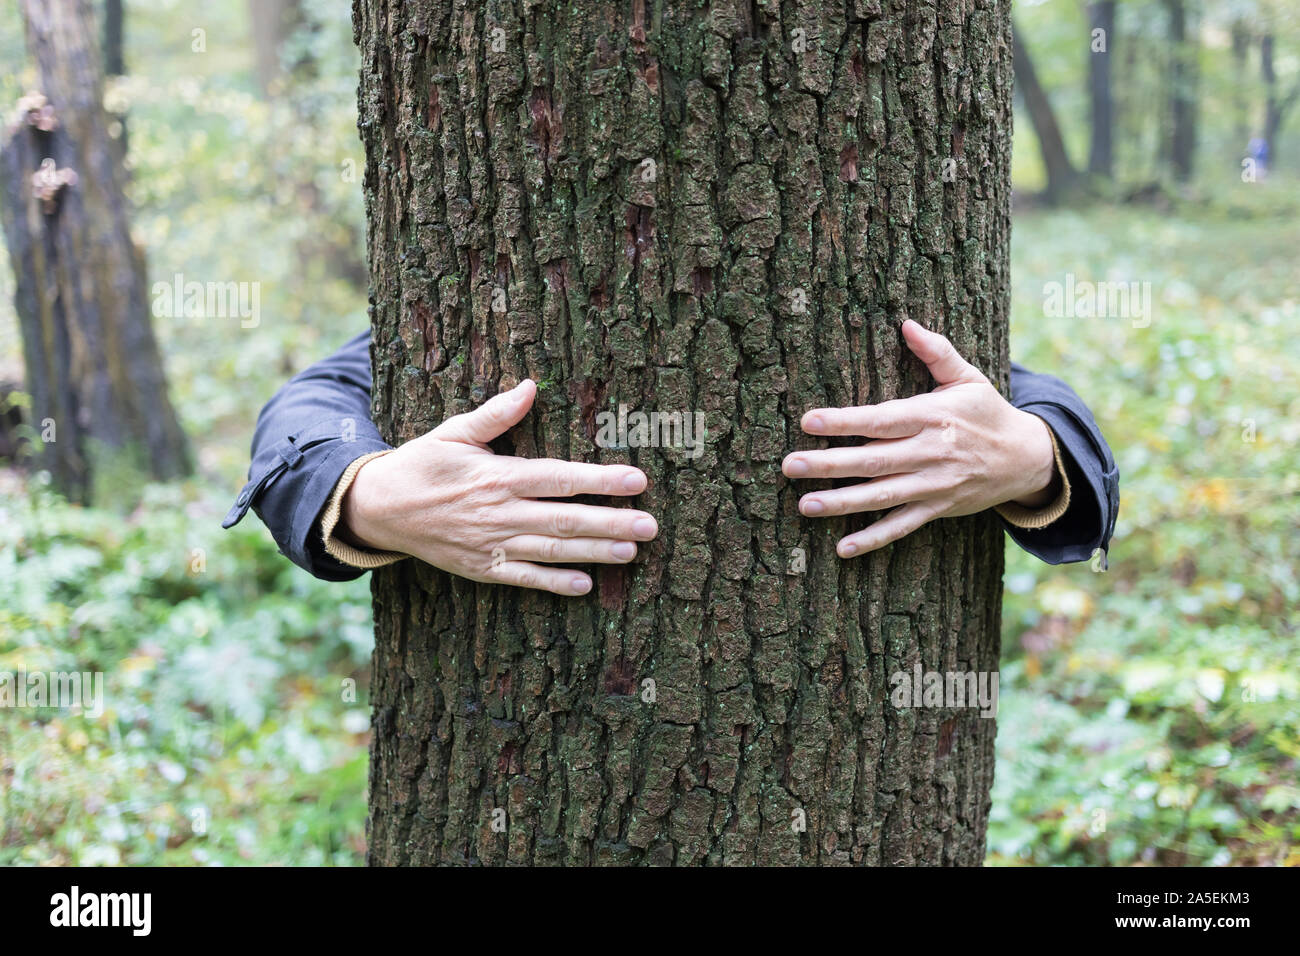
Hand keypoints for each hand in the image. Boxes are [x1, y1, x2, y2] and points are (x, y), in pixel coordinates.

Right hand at [338, 379, 657, 595]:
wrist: (378, 509)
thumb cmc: (422, 464)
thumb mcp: (454, 432)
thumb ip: (496, 415)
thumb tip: (530, 386)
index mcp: (498, 476)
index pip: (559, 478)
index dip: (600, 480)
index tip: (638, 480)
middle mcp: (499, 512)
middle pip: (565, 519)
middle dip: (611, 522)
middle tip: (652, 525)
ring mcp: (491, 544)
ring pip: (552, 551)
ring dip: (594, 552)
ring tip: (632, 552)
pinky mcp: (482, 569)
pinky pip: (524, 579)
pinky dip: (554, 583)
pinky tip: (585, 584)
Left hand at [782, 319, 1058, 557]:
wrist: (1028, 458)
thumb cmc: (988, 412)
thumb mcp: (968, 377)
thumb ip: (936, 352)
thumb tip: (906, 323)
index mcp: (933, 417)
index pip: (881, 420)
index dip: (845, 421)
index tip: (809, 420)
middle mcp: (931, 453)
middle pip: (873, 460)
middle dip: (829, 464)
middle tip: (789, 465)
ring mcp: (934, 485)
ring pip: (882, 496)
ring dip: (841, 503)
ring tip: (804, 505)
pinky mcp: (937, 509)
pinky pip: (901, 526)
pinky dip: (873, 539)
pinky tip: (842, 548)